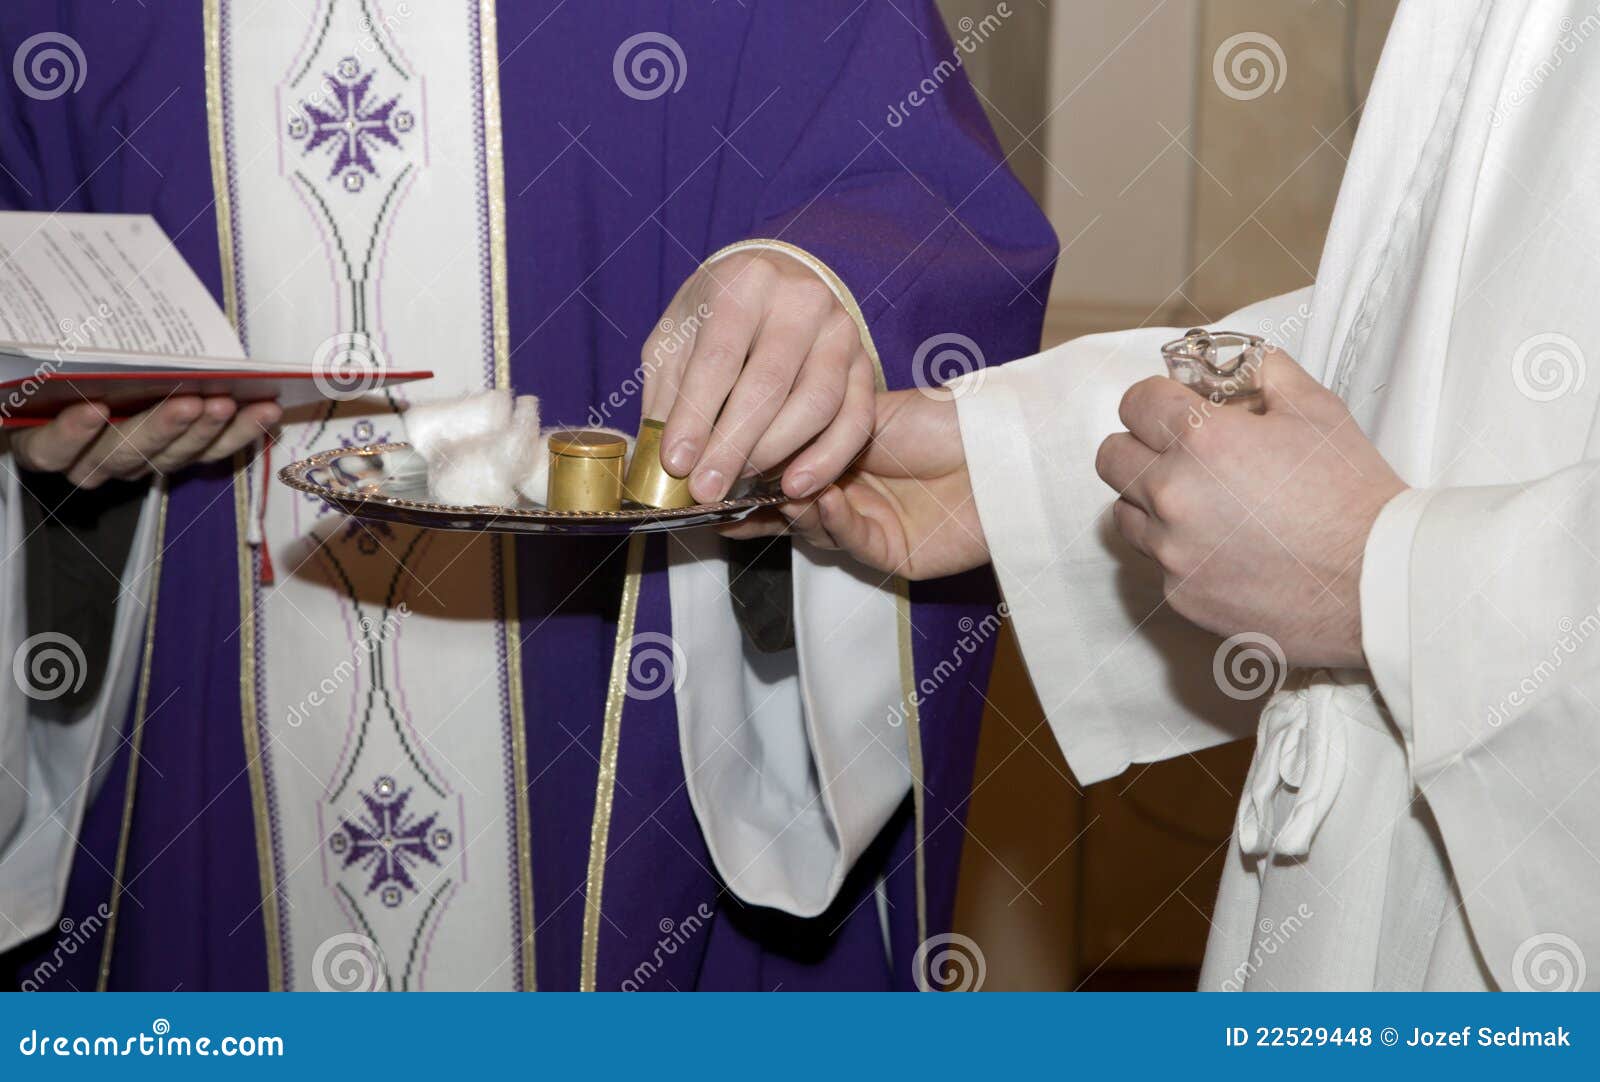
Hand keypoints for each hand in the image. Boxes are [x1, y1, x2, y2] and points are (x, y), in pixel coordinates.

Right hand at [10, 396, 281, 489]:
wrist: (83, 394)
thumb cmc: (62, 381)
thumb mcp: (53, 374)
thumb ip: (65, 369)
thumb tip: (79, 333)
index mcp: (48, 444)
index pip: (52, 449)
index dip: (72, 434)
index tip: (93, 407)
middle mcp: (92, 464)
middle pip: (124, 454)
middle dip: (160, 427)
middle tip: (190, 402)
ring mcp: (139, 465)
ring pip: (173, 456)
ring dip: (205, 429)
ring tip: (229, 402)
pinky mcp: (178, 459)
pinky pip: (210, 453)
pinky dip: (240, 431)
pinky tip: (264, 410)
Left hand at [641, 249, 875, 503]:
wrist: (778, 280)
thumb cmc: (717, 313)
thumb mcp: (678, 336)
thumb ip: (669, 392)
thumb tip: (664, 461)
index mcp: (743, 284)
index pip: (718, 359)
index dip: (695, 416)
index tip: (678, 464)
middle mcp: (799, 300)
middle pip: (768, 384)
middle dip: (733, 446)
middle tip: (707, 489)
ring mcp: (839, 330)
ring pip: (817, 404)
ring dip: (777, 454)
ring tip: (742, 485)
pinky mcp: (864, 361)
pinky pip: (856, 419)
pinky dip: (828, 460)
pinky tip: (796, 486)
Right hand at [724, 388, 989, 580]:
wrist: (1000, 447)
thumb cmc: (941, 419)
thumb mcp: (865, 410)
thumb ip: (815, 428)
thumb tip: (758, 435)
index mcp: (839, 458)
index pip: (784, 469)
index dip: (751, 470)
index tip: (715, 464)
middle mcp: (849, 495)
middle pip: (790, 505)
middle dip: (756, 500)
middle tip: (723, 493)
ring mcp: (868, 527)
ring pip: (814, 526)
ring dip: (795, 507)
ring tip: (783, 486)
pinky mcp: (890, 555)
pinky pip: (850, 540)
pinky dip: (831, 520)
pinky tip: (822, 498)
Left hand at [1095, 349, 1406, 668]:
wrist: (1377, 583)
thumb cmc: (1353, 498)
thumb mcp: (1317, 411)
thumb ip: (1264, 374)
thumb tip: (1234, 364)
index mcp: (1204, 440)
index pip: (1134, 403)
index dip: (1156, 400)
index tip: (1174, 408)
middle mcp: (1175, 494)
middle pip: (1112, 457)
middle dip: (1141, 446)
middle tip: (1178, 452)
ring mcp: (1172, 549)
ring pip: (1124, 511)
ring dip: (1151, 499)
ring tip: (1202, 501)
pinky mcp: (1180, 593)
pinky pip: (1155, 560)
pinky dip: (1177, 547)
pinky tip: (1222, 544)